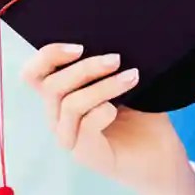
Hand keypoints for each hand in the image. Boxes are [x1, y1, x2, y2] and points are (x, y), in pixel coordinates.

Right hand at [22, 44, 191, 194]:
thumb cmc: (140, 114)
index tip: (79, 46)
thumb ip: (109, 66)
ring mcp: (69, 137)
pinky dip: (103, 111)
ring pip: (70, 104)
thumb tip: (111, 39)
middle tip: (116, 59)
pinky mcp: (85, 154)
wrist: (160, 153)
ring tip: (133, 77)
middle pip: (52, 86)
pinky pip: (85, 126)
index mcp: (62, 96)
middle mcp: (59, 116)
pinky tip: (119, 109)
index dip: (47, 56)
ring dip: (104, 86)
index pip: (34, 74)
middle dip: (86, 67)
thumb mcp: (123, 82)